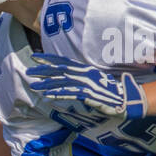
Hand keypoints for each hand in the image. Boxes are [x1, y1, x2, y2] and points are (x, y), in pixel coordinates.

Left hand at [28, 54, 146, 118]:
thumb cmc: (110, 92)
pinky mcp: (89, 95)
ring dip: (47, 84)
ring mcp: (87, 84)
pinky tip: (47, 97)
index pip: (64, 61)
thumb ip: (81, 79)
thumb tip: (66, 79)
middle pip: (60, 70)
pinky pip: (70, 94)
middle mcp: (85, 74)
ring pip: (62, 82)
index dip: (49, 58)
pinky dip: (58, 95)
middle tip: (29, 71)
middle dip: (43, 70)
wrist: (127, 99)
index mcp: (85, 69)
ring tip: (34, 86)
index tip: (35, 57)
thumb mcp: (94, 81)